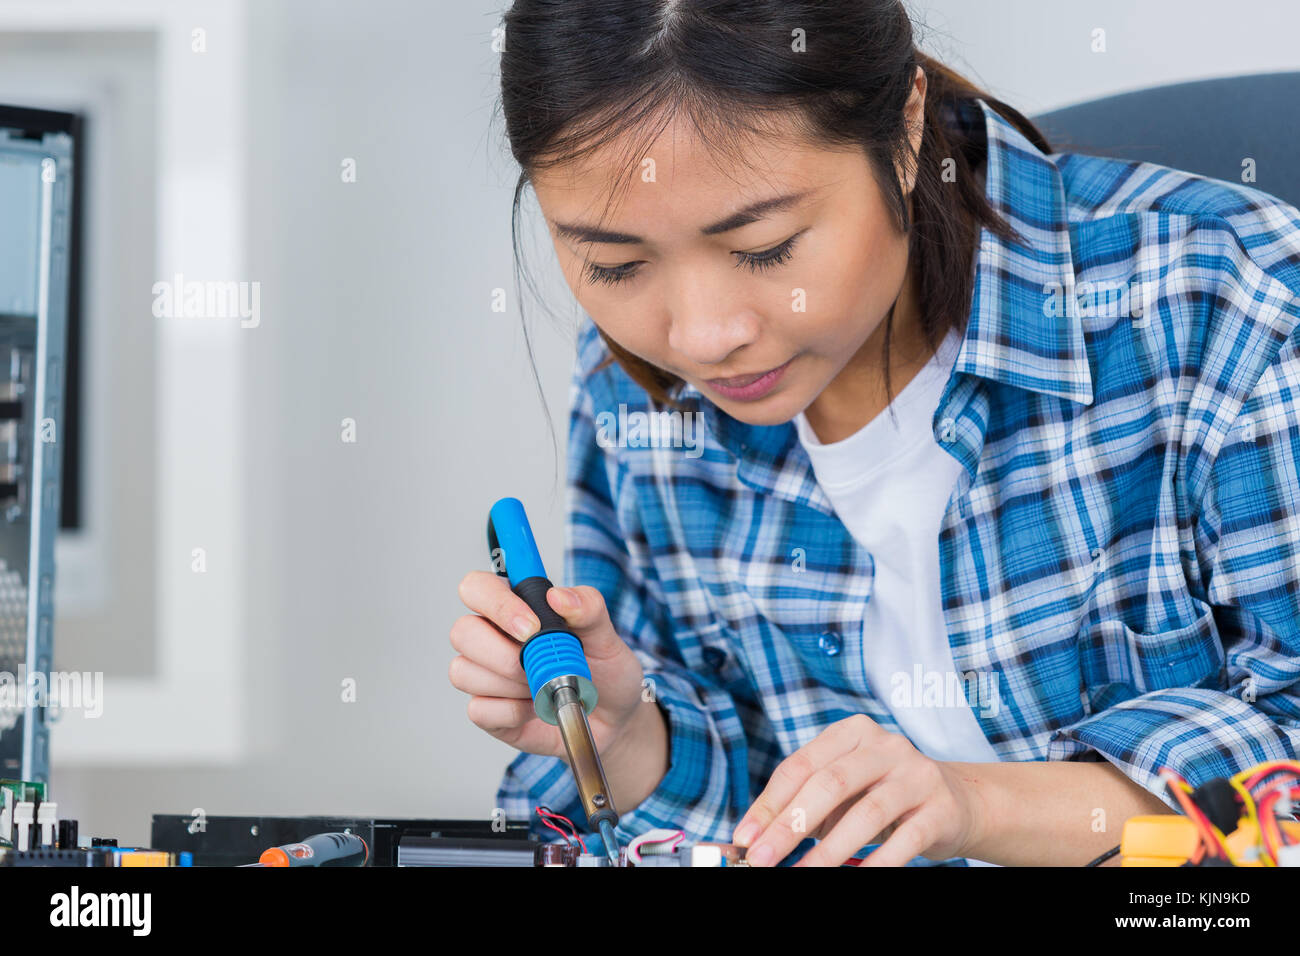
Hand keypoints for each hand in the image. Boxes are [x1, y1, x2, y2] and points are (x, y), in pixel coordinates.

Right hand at [450, 570, 647, 759]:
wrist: (612, 718)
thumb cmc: (603, 670)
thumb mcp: (606, 635)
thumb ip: (588, 608)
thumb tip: (559, 596)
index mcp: (515, 606)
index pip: (477, 587)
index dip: (496, 603)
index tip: (530, 626)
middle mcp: (491, 636)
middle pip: (461, 631)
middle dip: (502, 654)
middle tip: (537, 666)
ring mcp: (485, 674)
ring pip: (463, 671)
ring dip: (511, 685)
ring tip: (543, 688)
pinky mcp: (486, 710)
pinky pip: (478, 709)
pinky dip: (512, 712)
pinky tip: (535, 709)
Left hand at [731, 714, 983, 866]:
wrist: (958, 801)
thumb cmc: (882, 794)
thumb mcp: (844, 789)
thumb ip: (805, 804)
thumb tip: (756, 837)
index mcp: (852, 733)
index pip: (800, 765)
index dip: (769, 803)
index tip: (744, 837)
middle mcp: (886, 746)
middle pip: (829, 783)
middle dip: (790, 826)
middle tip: (763, 859)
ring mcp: (916, 774)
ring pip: (865, 813)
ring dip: (829, 851)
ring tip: (803, 874)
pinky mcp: (940, 808)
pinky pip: (904, 839)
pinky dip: (876, 863)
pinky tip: (854, 877)